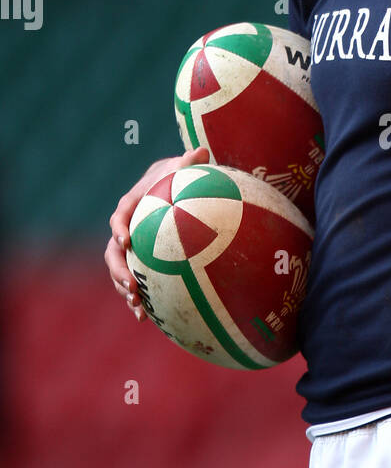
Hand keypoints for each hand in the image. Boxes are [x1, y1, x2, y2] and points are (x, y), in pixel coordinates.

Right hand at [104, 147, 209, 319]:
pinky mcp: (140, 260)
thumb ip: (188, 162)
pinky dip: (139, 298)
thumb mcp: (180, 167)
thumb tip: (200, 150)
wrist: (169, 188)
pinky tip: (147, 317)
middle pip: (113, 252)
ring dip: (124, 289)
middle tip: (131, 287)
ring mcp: (130, 247)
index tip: (125, 241)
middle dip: (119, 271)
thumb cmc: (175, 176)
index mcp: (131, 206)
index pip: (120, 217)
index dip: (119, 229)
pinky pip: (134, 280)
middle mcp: (125, 228)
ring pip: (119, 271)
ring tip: (137, 308)